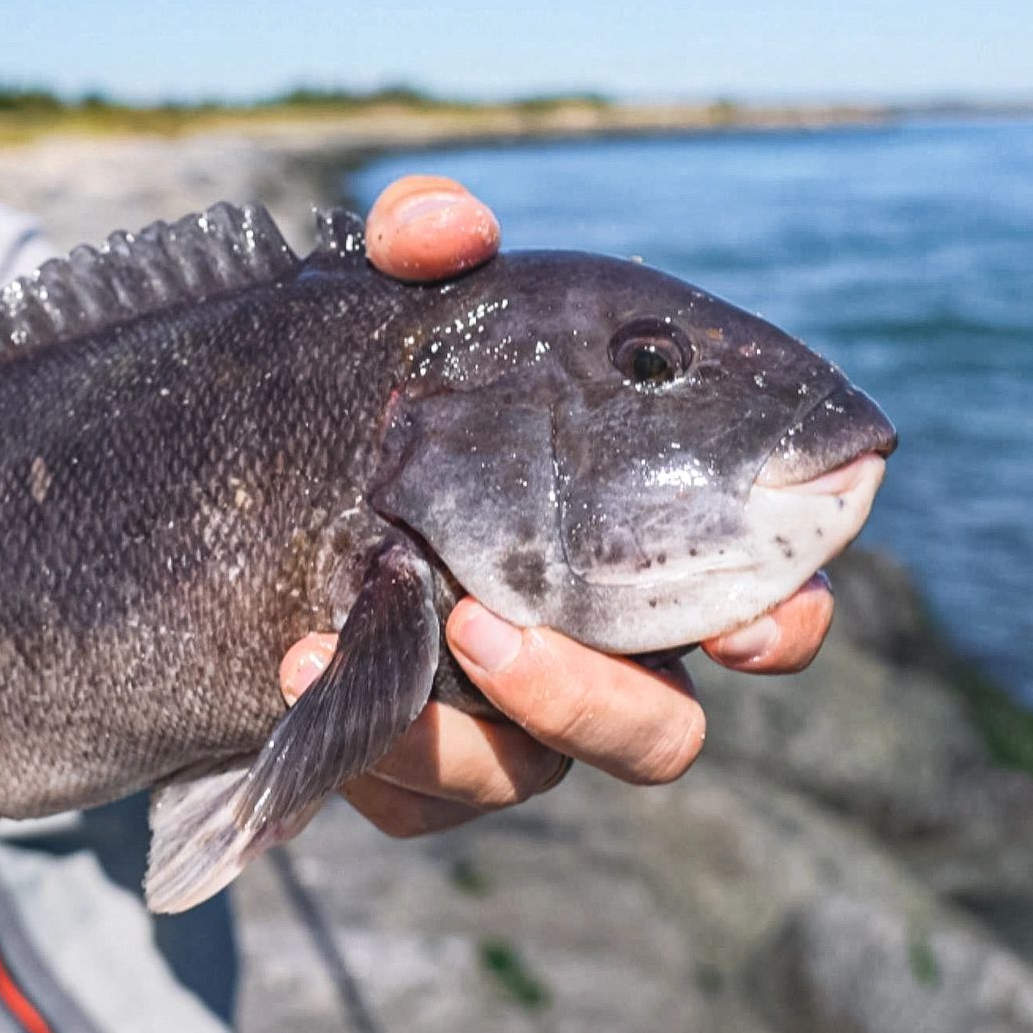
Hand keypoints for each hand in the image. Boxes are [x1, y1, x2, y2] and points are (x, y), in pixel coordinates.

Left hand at [278, 174, 837, 837]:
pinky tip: (296, 667)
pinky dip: (367, 754)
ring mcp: (505, 721)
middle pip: (659, 734)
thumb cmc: (384, 377)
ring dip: (446, 731)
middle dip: (593, 701)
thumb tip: (444, 227)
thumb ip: (432, 241)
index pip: (765, 610)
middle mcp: (592, 648)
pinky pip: (417, 804)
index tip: (746, 621)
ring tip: (336, 636)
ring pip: (526, 776)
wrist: (250, 475)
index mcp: (636, 546)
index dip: (781, 625)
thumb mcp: (398, 295)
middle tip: (490, 630)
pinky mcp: (416, 766)